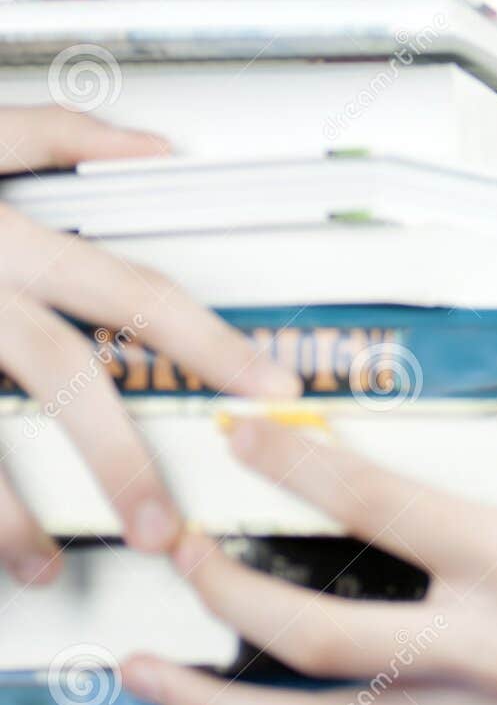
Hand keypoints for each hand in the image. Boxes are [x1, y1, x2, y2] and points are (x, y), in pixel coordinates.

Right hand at [0, 105, 301, 581]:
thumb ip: (58, 138)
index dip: (205, 339)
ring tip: (47, 566)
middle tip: (162, 523)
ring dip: (10, 513)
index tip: (263, 387)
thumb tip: (156, 148)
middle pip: (58, 372)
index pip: (128, 290)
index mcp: (2, 227)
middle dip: (117, 455)